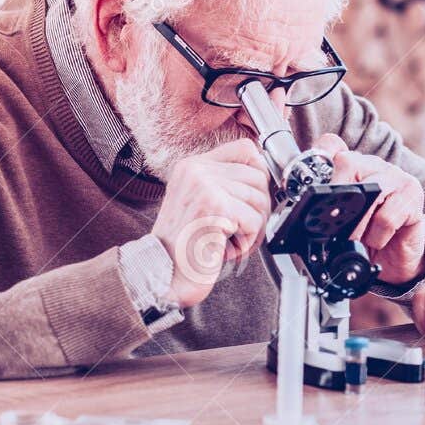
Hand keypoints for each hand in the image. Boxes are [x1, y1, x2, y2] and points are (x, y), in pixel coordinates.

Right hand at [151, 138, 271, 306]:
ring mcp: (205, 186)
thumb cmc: (182, 248)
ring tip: (231, 242)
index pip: (245, 149)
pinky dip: (248, 242)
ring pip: (259, 200)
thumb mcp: (198, 204)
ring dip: (253, 229)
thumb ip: (223, 184)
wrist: (162, 275)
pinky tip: (227, 249)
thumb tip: (262, 174)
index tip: (253, 197)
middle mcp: (197, 170)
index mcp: (192, 166)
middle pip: (258, 177)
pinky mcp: (215, 206)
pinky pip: (254, 220)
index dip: (259, 173)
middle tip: (242, 231)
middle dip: (259, 209)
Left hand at [312, 134, 424, 284]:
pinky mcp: (413, 195)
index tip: (311, 184)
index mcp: (352, 166)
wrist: (398, 257)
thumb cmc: (367, 235)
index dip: (319, 156)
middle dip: (335, 199)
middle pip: (347, 163)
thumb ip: (323, 208)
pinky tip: (379, 239)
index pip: (331, 145)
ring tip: (356, 238)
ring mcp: (395, 177)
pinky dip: (377, 236)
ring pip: (369, 189)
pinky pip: (387, 217)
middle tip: (333, 226)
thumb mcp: (340, 222)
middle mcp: (373, 166)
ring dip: (356, 224)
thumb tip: (300, 211)